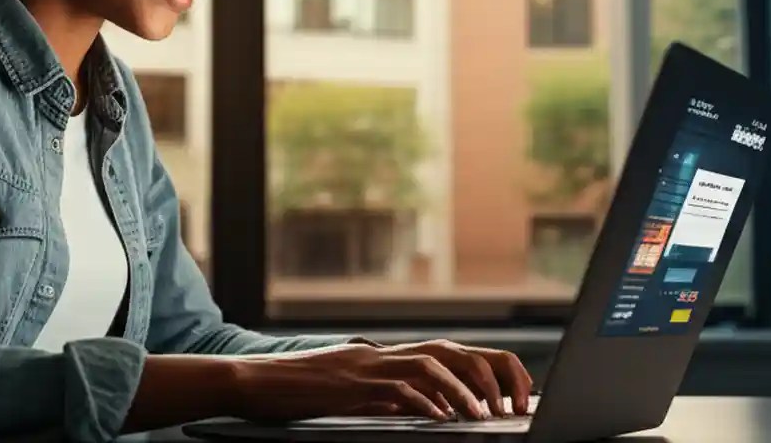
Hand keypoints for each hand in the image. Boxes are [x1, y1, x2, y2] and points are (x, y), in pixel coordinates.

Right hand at [229, 341, 531, 422]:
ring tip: (486, 415)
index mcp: (390, 357)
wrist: (256, 382)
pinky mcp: (353, 384)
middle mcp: (385, 355)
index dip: (489, 370)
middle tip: (514, 404)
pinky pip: (397, 388)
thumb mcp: (358, 394)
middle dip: (491, 374)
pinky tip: (442, 419)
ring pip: (432, 364)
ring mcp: (369, 366)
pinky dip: (425, 402)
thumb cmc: (303, 392)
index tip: (514, 395)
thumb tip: (431, 409)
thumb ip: (392, 395)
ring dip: (464, 389)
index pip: (453, 353)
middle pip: (453, 351)